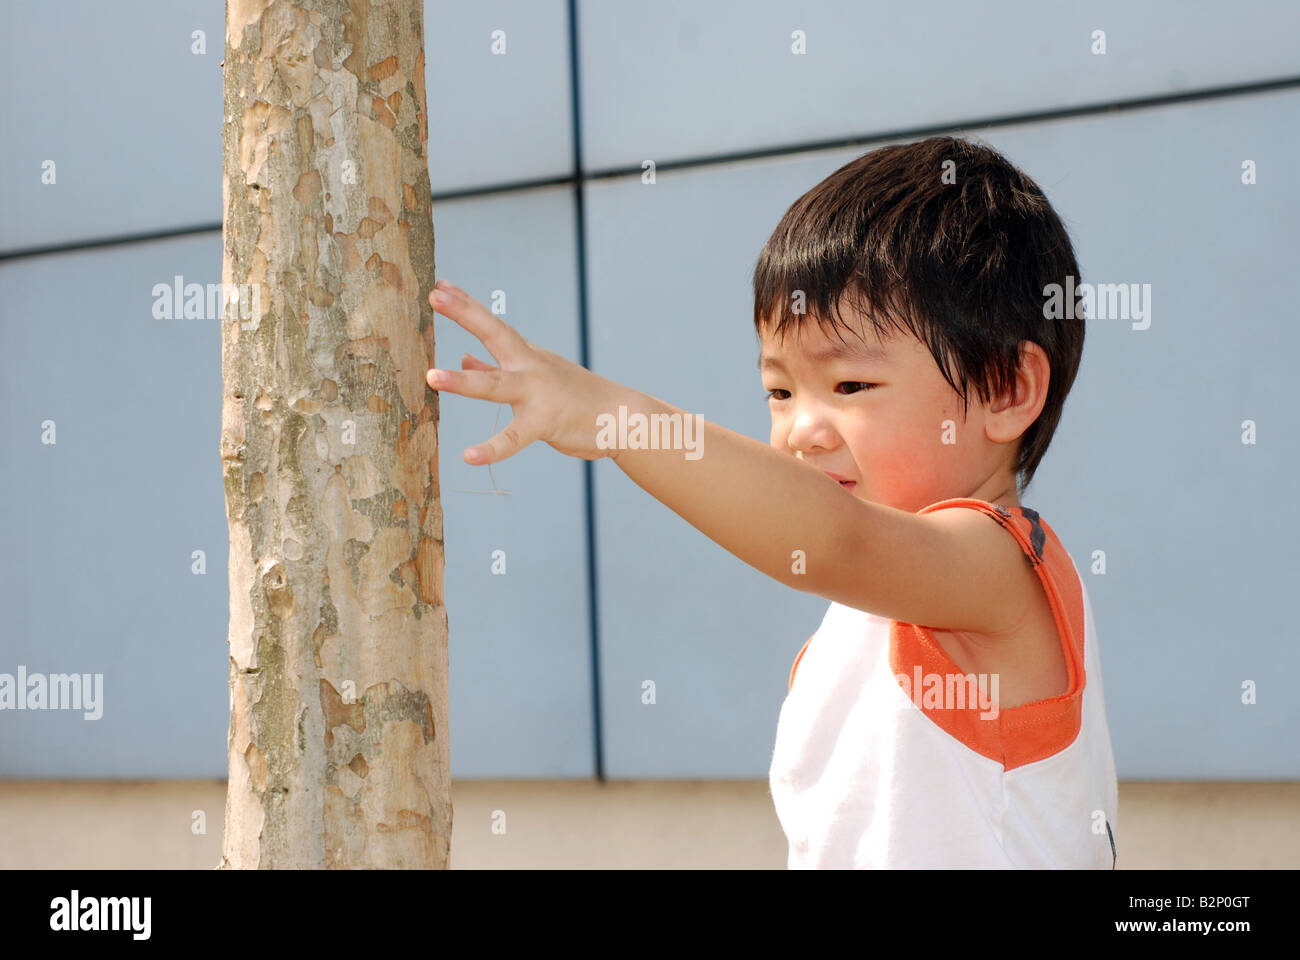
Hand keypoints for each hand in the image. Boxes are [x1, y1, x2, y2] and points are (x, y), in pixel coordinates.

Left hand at [425, 280, 631, 464]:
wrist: (621, 417)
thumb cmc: (577, 397)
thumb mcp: (537, 375)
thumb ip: (495, 368)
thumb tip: (465, 357)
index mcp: (526, 356)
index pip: (492, 324)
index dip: (465, 305)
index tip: (439, 285)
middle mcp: (530, 367)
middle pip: (495, 335)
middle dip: (465, 314)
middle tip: (435, 295)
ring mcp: (538, 394)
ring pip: (496, 385)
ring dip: (464, 381)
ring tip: (432, 378)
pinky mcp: (546, 423)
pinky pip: (515, 438)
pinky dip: (492, 449)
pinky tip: (469, 457)